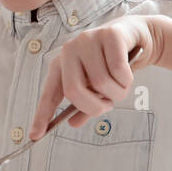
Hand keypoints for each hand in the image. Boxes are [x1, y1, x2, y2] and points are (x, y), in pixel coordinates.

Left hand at [30, 15, 164, 138]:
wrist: (136, 37)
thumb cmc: (112, 64)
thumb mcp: (97, 88)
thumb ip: (85, 105)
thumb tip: (73, 123)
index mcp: (61, 65)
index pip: (49, 94)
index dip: (42, 116)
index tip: (35, 136)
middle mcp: (69, 51)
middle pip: (74, 91)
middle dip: (95, 106)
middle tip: (108, 105)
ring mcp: (88, 40)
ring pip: (100, 82)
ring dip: (117, 93)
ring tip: (121, 86)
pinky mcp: (109, 35)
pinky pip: (118, 70)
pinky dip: (126, 80)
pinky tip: (128, 74)